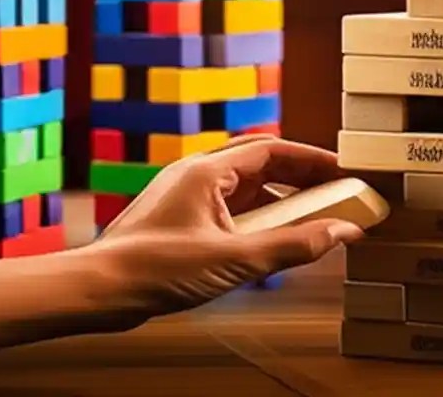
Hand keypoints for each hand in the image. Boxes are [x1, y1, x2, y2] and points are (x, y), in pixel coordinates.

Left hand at [87, 135, 364, 324]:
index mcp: (207, 172)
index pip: (273, 150)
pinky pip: (232, 208)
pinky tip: (274, 238)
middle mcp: (197, 175)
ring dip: (283, 200)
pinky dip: (260, 217)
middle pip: (262, 164)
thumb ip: (293, 246)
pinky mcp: (181, 219)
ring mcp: (187, 196)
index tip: (344, 170)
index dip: (313, 159)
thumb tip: (340, 233)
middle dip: (303, 177)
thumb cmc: (153, 270)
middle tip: (336, 191)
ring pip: (247, 187)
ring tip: (313, 217)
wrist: (99, 290)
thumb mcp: (235, 261)